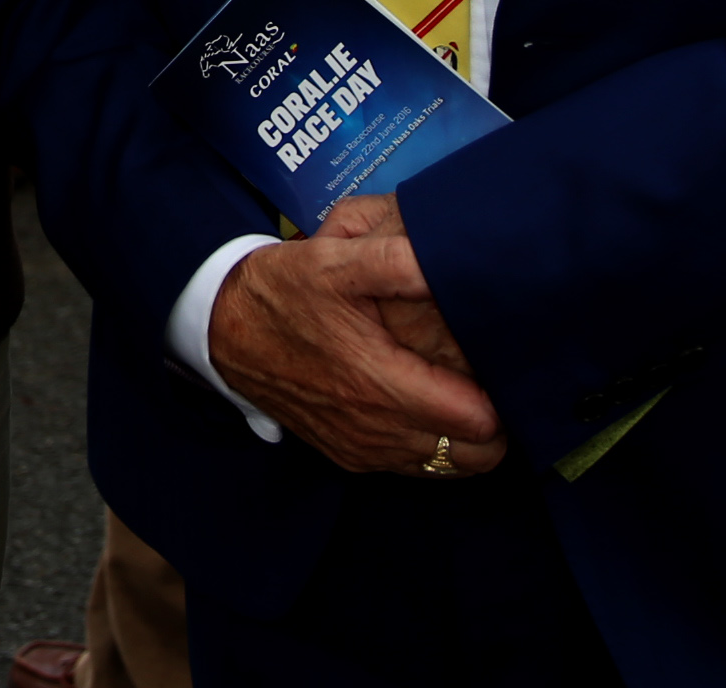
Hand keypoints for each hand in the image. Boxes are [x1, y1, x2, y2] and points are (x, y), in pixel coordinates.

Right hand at [210, 194, 502, 476]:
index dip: (502, 392)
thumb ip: (397, 260)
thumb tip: (451, 258)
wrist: (223, 329)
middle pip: (476, 456)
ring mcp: (363, 451)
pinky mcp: (349, 457)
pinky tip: (428, 405)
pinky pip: (415, 468)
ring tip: (465, 389)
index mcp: (380, 385)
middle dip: (496, 421)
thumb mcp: (334, 261)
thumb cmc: (283, 293)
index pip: (479, 423)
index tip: (502, 361)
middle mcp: (376, 432)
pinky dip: (434, 446)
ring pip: (449, 467)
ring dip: (467, 437)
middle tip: (492, 376)